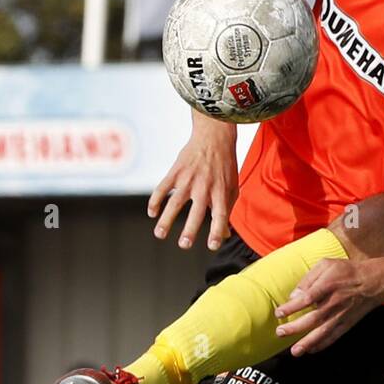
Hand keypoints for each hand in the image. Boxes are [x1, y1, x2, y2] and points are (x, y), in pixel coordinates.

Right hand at [149, 110, 239, 249]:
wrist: (214, 138)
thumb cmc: (225, 167)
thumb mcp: (231, 187)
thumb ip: (227, 210)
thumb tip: (224, 235)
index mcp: (221, 192)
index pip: (221, 215)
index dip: (218, 230)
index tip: (212, 245)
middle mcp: (205, 187)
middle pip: (197, 212)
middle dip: (190, 229)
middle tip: (184, 244)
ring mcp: (189, 179)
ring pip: (175, 203)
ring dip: (166, 219)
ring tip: (159, 234)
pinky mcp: (176, 171)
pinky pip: (162, 188)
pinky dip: (155, 201)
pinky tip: (151, 213)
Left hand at [274, 258, 383, 355]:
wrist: (373, 282)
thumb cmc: (348, 271)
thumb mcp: (326, 265)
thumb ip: (308, 278)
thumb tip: (294, 295)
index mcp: (328, 286)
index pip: (306, 299)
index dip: (291, 307)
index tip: (279, 313)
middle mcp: (334, 303)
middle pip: (312, 318)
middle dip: (294, 328)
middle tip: (280, 333)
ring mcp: (341, 315)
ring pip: (322, 332)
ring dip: (307, 343)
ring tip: (295, 351)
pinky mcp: (347, 323)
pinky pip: (334, 337)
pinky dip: (322, 345)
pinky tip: (311, 350)